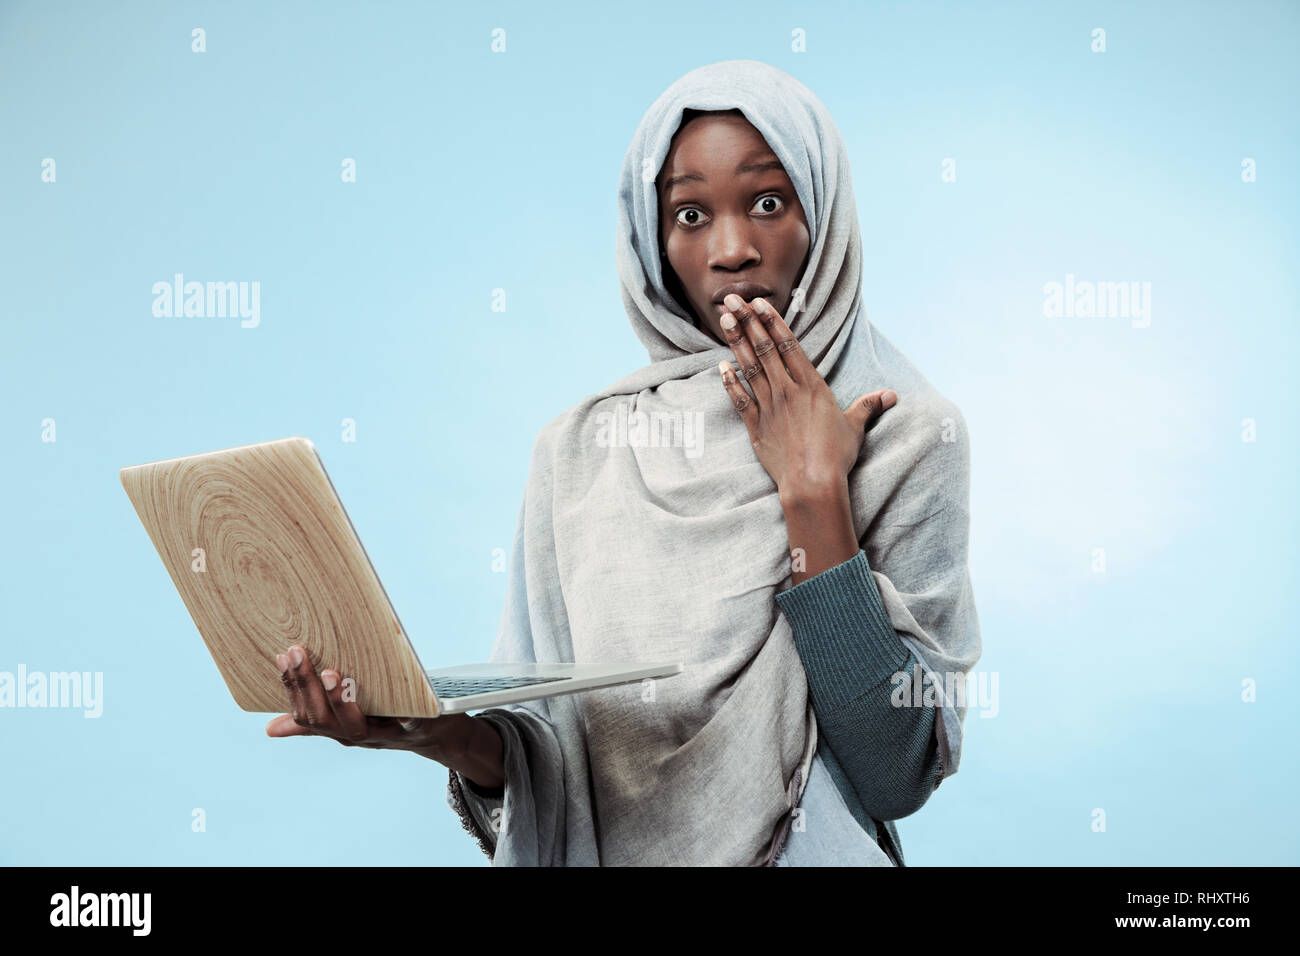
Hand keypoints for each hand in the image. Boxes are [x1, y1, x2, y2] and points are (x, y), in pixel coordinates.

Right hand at [266, 644, 471, 759]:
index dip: (292, 687)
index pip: (307, 714)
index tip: (282, 655)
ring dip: (342, 701)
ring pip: (357, 726)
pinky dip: (404, 718)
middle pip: (325, 720)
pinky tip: (400, 708)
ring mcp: (387, 733)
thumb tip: (269, 729)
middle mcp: (357, 735)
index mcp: (339, 729)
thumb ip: (313, 721)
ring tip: (332, 674)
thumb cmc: (386, 720)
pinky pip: (409, 725)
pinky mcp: (417, 727)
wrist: (435, 736)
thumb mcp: (346, 722)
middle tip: (299, 653)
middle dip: (308, 686)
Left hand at [717, 293, 896, 492]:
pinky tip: (720, 367)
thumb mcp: (855, 427)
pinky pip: (740, 400)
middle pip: (764, 349)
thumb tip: (890, 396)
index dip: (773, 322)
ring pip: (749, 368)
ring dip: (736, 342)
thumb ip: (868, 406)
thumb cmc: (836, 457)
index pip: (789, 345)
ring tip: (724, 320)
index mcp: (811, 386)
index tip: (759, 303)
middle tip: (732, 299)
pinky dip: (729, 383)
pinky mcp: (757, 427)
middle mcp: (787, 391)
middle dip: (747, 322)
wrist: (812, 484)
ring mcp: (770, 408)